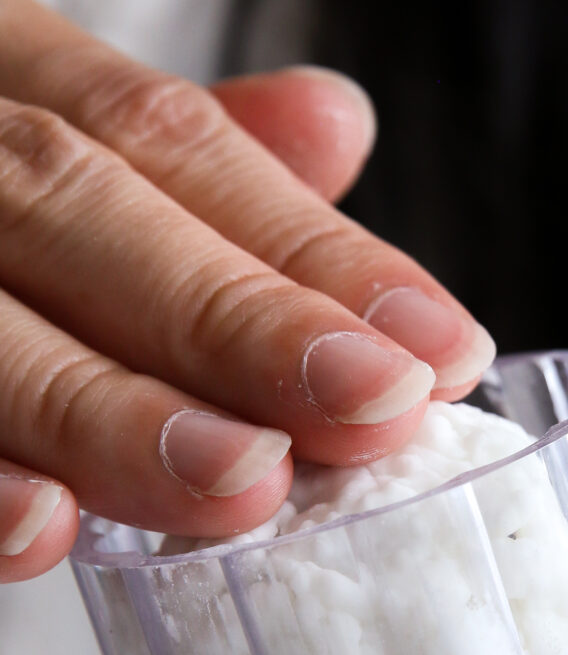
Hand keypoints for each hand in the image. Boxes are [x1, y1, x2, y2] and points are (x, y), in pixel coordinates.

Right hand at [0, 0, 493, 580]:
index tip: (439, 349)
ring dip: (102, 408)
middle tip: (368, 409)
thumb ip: (173, 157)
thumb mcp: (37, 128)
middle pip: (74, 205)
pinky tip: (33, 530)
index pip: (169, 140)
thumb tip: (332, 123)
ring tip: (236, 482)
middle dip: (231, 317)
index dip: (310, 247)